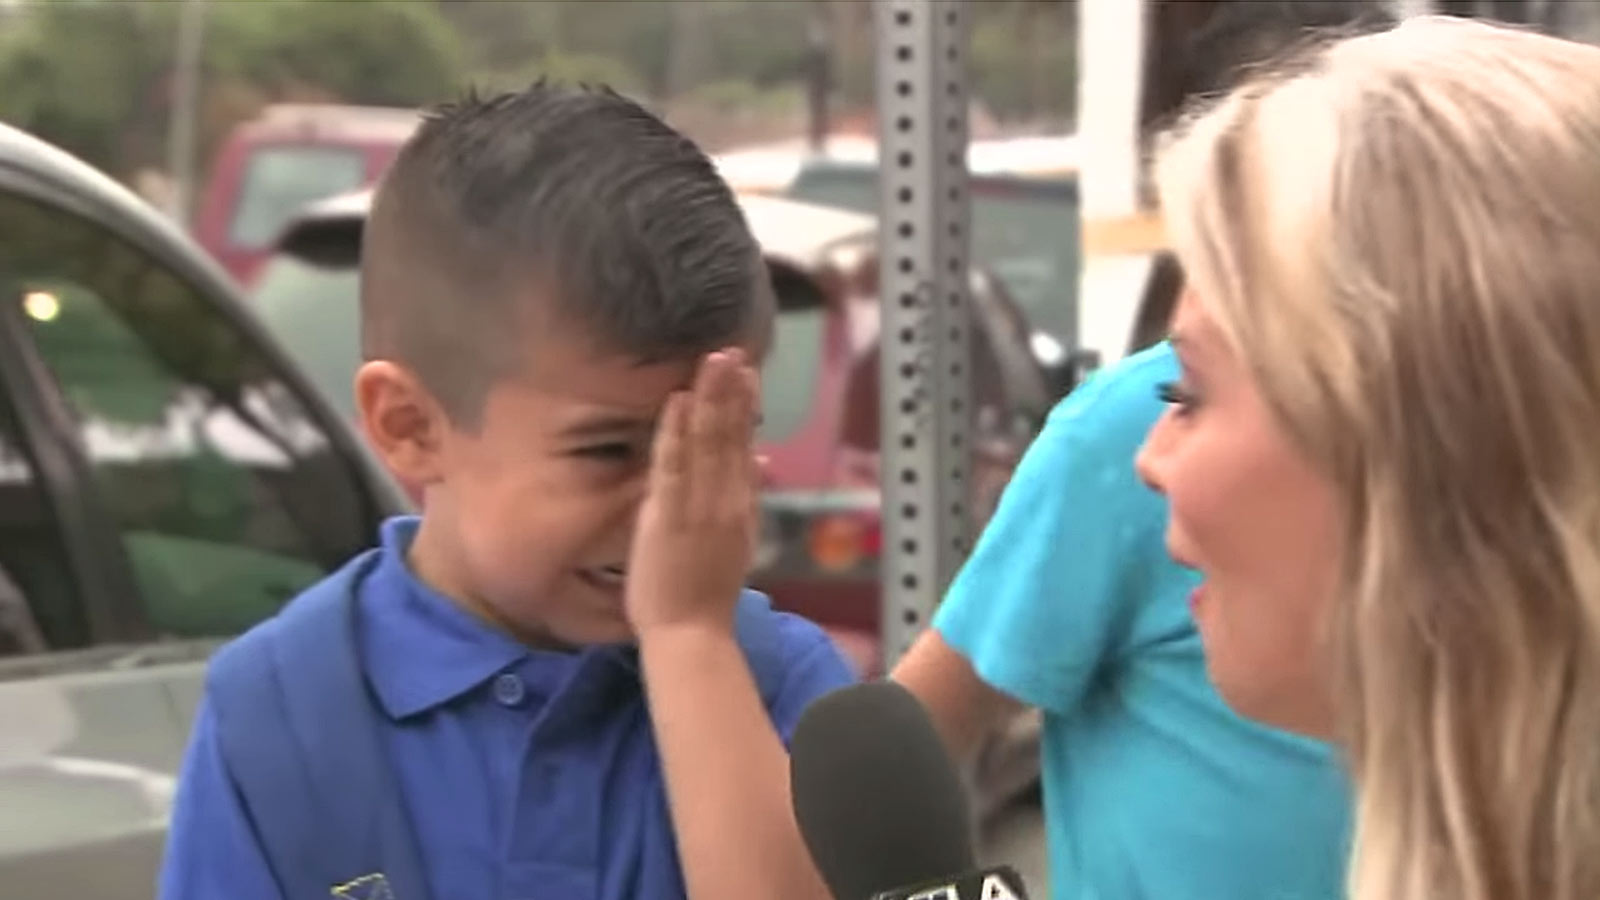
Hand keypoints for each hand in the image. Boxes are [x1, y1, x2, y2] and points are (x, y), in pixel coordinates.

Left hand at [626, 348, 761, 636]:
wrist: (693, 634)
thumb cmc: (705, 595)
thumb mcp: (738, 543)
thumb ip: (746, 500)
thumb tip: (760, 463)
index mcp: (740, 505)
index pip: (743, 447)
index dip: (745, 408)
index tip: (746, 372)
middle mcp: (726, 499)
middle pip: (731, 436)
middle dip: (731, 391)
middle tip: (732, 351)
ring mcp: (700, 506)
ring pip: (707, 442)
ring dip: (710, 398)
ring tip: (713, 360)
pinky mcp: (671, 516)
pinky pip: (673, 465)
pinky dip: (676, 431)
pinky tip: (678, 400)